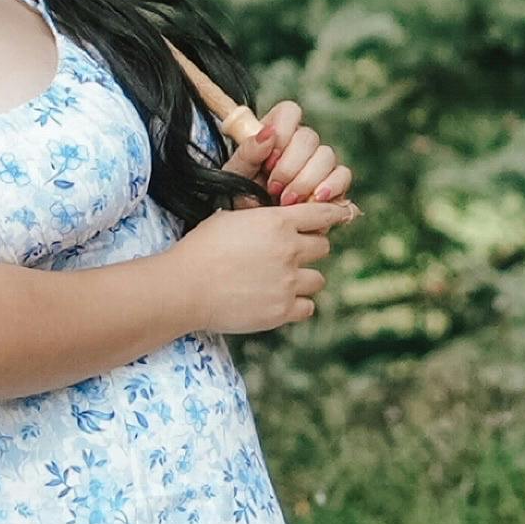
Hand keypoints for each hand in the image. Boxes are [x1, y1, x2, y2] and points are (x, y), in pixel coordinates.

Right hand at [173, 191, 354, 339]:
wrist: (184, 288)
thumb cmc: (200, 250)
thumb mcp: (230, 219)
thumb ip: (260, 217)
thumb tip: (274, 216)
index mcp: (277, 222)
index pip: (322, 213)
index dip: (332, 214)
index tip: (341, 216)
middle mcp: (289, 250)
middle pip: (323, 247)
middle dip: (309, 250)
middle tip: (288, 257)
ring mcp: (288, 281)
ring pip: (318, 279)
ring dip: (303, 280)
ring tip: (280, 282)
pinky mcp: (282, 310)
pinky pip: (308, 307)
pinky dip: (297, 306)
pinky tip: (278, 301)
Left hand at [225, 100, 351, 210]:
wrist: (255, 231)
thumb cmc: (242, 197)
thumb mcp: (236, 175)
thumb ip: (248, 152)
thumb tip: (268, 132)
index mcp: (276, 132)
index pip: (290, 112)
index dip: (283, 132)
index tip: (268, 160)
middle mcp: (301, 143)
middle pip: (309, 137)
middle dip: (290, 166)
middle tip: (273, 188)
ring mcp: (320, 162)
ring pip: (327, 156)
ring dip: (306, 180)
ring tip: (286, 201)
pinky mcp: (334, 182)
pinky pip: (343, 175)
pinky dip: (330, 187)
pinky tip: (314, 200)